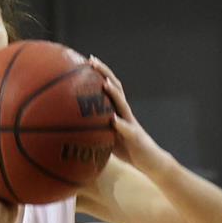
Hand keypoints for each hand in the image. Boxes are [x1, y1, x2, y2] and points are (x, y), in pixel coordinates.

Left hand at [86, 56, 165, 171]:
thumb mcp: (107, 137)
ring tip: (104, 82)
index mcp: (117, 111)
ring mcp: (131, 123)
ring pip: (122, 104)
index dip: (99, 73)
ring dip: (114, 92)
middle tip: (91, 60)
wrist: (151, 161)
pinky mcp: (136, 137)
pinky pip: (127, 129)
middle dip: (104, 72)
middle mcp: (125, 112)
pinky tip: (113, 119)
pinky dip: (120, 124)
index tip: (86, 60)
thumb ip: (95, 128)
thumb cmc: (127, 150)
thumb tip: (71, 127)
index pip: (108, 87)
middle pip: (115, 87)